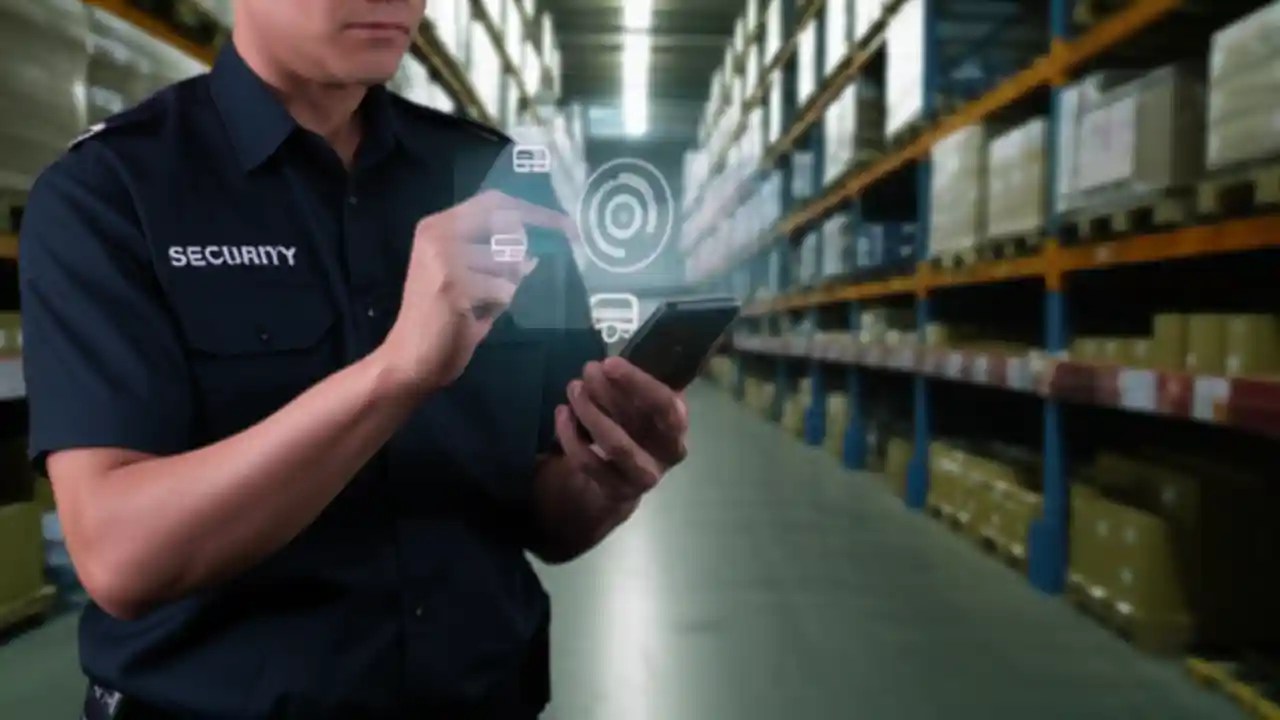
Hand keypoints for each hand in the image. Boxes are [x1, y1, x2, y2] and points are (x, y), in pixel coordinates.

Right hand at [380, 190, 575, 393]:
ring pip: (510, 262)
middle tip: (525, 271)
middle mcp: (439, 233)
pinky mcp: (456, 286)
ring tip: (482, 304)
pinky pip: (504, 289)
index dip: (533, 210)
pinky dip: (499, 305)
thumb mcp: (465, 278)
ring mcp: (446, 258)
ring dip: (506, 286)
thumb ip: (495, 259)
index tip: (565, 223)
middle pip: (507, 225)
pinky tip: (476, 317)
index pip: (494, 202)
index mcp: (438, 226)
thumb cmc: (440, 320)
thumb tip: (535, 253)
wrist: (409, 360)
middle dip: (526, 248)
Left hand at [554, 357, 689, 505]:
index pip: (665, 403)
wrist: (618, 479)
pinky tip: (563, 414)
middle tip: (587, 370)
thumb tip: (601, 368)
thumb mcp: (634, 405)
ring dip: (590, 412)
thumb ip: (626, 389)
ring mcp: (644, 476)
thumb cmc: (629, 429)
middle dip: (609, 392)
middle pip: (640, 423)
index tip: (609, 363)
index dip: (638, 382)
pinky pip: (590, 462)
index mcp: (677, 424)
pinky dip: (571, 436)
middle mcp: (668, 452)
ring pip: (615, 444)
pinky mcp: (618, 491)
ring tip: (573, 389)